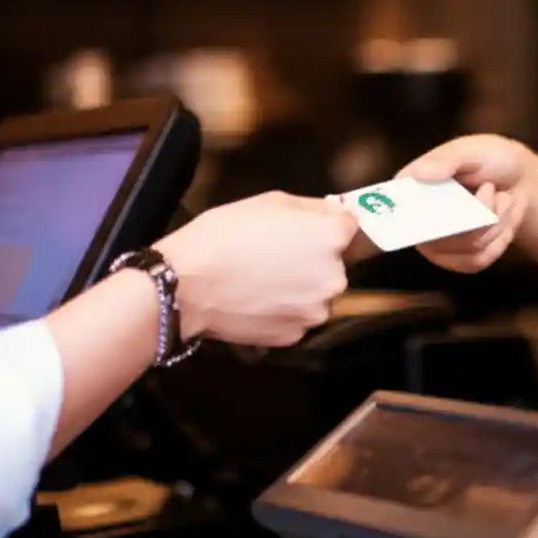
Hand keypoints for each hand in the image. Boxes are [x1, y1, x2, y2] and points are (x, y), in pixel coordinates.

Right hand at [155, 191, 357, 346]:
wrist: (187, 284)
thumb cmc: (224, 236)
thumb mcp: (271, 201)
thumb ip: (313, 207)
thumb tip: (337, 213)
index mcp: (332, 237)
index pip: (350, 228)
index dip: (325, 227)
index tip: (306, 229)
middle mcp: (335, 277)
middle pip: (335, 265)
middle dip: (312, 259)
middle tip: (274, 254)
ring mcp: (316, 311)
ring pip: (316, 294)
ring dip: (298, 288)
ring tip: (260, 278)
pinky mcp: (296, 335)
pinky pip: (296, 318)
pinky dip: (282, 310)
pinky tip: (255, 299)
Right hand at [397, 134, 532, 272]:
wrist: (519, 180)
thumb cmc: (489, 159)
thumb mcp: (470, 151)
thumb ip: (446, 160)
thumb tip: (418, 174)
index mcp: (411, 189)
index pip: (398, 208)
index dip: (417, 213)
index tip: (451, 205)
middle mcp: (416, 221)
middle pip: (440, 236)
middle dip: (477, 213)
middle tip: (492, 188)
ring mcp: (437, 245)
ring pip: (466, 249)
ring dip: (495, 223)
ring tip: (503, 198)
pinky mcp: (459, 260)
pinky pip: (478, 260)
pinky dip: (500, 239)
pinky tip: (503, 219)